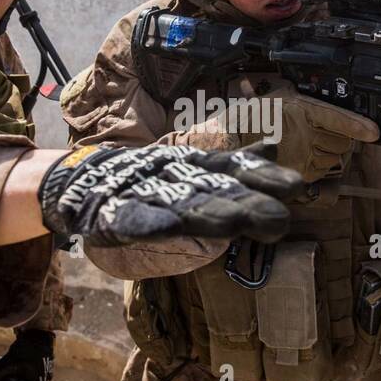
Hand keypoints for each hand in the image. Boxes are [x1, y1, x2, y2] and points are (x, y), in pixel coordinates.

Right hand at [37, 143, 303, 246]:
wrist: (84, 180)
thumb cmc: (149, 181)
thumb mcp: (191, 174)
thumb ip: (232, 172)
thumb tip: (279, 156)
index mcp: (197, 169)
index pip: (236, 170)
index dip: (264, 177)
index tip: (297, 187)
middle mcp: (178, 178)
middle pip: (216, 191)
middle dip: (245, 204)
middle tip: (277, 218)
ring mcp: (148, 195)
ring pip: (183, 206)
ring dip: (208, 213)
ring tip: (231, 222)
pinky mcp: (119, 215)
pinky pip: (137, 220)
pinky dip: (151, 222)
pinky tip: (166, 224)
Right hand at [250, 94, 379, 182]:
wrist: (232, 139)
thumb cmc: (252, 117)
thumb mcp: (279, 96)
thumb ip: (301, 98)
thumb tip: (327, 108)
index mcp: (300, 109)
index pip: (336, 118)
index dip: (357, 125)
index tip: (374, 132)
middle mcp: (304, 132)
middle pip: (341, 140)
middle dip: (342, 138)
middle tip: (330, 134)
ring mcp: (303, 154)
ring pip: (335, 156)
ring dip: (333, 152)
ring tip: (316, 145)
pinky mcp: (300, 171)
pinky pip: (323, 170)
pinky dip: (322, 165)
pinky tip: (309, 157)